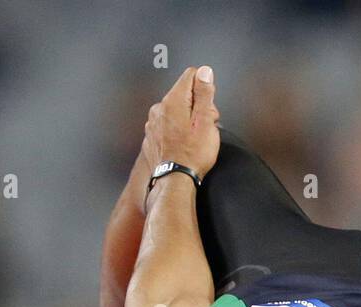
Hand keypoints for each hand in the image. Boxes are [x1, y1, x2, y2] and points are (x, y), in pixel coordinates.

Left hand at [140, 65, 220, 180]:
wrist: (174, 181)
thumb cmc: (192, 155)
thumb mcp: (206, 122)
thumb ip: (204, 94)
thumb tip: (204, 72)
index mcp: (173, 101)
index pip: (191, 75)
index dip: (205, 88)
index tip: (209, 106)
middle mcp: (159, 108)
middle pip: (183, 95)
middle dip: (197, 106)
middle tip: (205, 127)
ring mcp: (153, 123)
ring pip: (175, 111)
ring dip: (186, 120)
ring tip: (194, 139)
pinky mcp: (151, 136)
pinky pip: (167, 125)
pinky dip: (176, 131)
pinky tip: (183, 145)